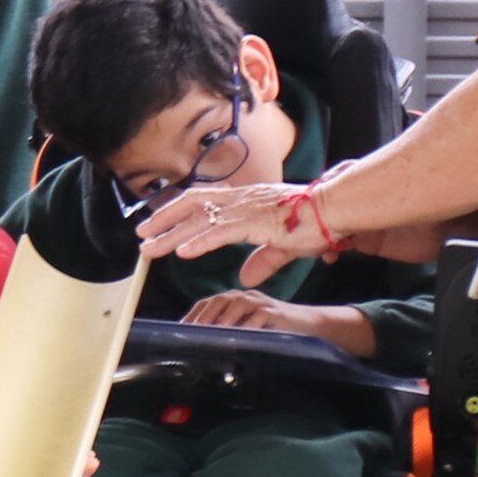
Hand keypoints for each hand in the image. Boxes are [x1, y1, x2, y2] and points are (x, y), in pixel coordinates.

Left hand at [138, 178, 333, 282]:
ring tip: (149, 248)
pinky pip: (220, 231)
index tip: (158, 222)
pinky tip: (181, 252)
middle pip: (192, 204)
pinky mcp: (255, 221)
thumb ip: (263, 260)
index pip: (203, 200)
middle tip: (141, 234)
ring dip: (171, 234)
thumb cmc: (316, 223)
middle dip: (163, 219)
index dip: (178, 210)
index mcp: (246, 200)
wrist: (336, 210)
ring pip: (199, 219)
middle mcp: (242, 199)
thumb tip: (246, 277)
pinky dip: (199, 241)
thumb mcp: (283, 246)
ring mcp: (246, 208)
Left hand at [183, 289, 326, 337]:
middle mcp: (245, 297)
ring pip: (237, 304)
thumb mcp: (247, 329)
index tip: (179, 331)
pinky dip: (249, 325)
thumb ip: (227, 333)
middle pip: (218, 300)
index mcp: (233, 300)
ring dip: (222, 319)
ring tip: (211, 333)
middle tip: (191, 333)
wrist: (310, 325)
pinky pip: (260, 316)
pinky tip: (240, 336)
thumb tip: (201, 346)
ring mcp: (260, 303)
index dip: (191, 316)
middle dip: (203, 316)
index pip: (206, 304)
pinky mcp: (276, 312)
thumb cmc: (274, 330)